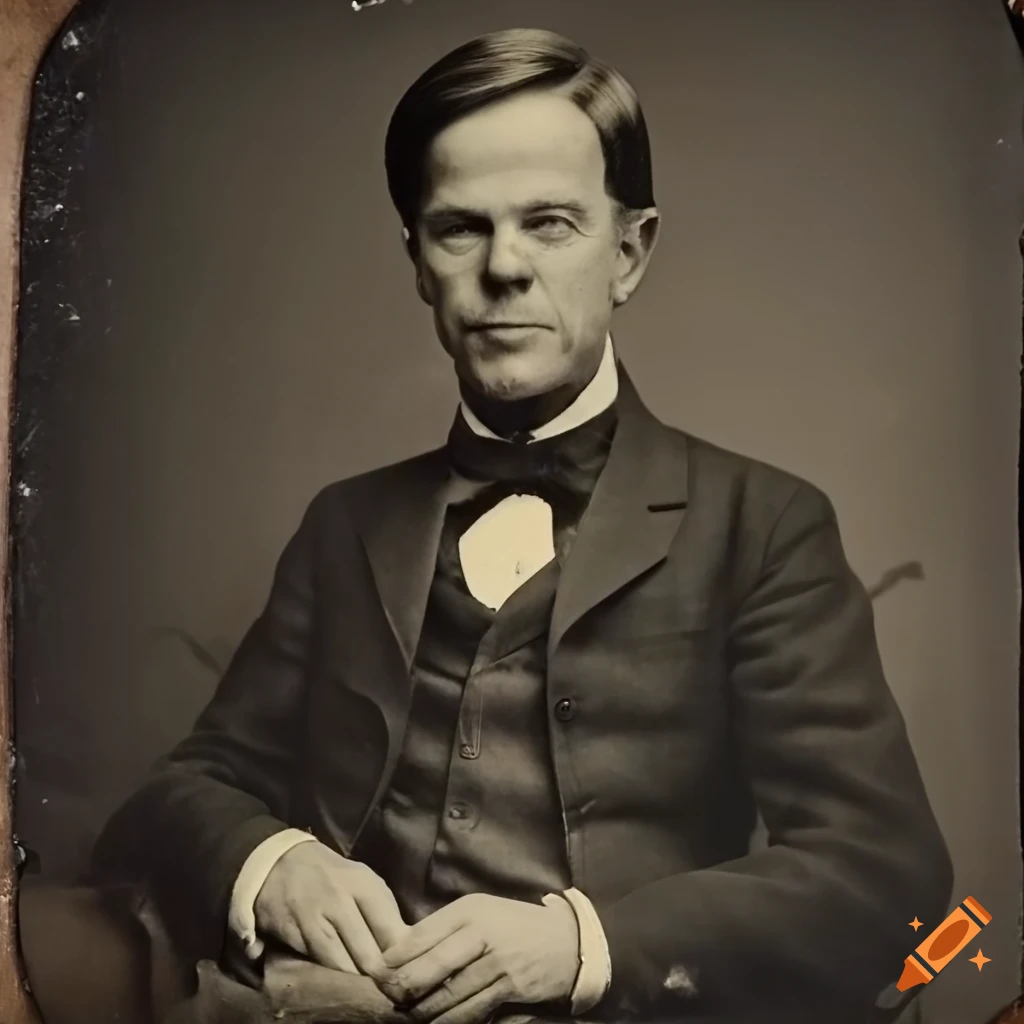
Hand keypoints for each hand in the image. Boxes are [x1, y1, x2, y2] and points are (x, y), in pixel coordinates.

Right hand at [254, 841, 408, 977]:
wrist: (282, 863)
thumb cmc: (334, 877)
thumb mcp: (364, 882)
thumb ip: (384, 912)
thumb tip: (404, 950)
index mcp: (364, 885)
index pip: (392, 932)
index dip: (400, 958)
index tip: (404, 968)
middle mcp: (339, 900)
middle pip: (368, 956)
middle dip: (378, 974)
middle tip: (384, 982)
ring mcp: (313, 918)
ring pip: (342, 966)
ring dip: (354, 978)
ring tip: (362, 980)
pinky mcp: (292, 934)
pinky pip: (318, 964)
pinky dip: (330, 973)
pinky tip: (337, 973)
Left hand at [376, 893, 579, 1023]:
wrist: (564, 941)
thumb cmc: (512, 925)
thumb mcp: (479, 912)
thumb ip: (445, 928)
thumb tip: (402, 950)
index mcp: (469, 910)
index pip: (422, 934)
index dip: (395, 957)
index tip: (376, 972)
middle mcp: (482, 933)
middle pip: (431, 966)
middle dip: (403, 988)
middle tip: (387, 999)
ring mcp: (497, 962)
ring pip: (449, 995)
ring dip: (423, 1011)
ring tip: (408, 1015)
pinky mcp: (510, 987)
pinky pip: (472, 1010)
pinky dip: (451, 1021)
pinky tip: (438, 1023)